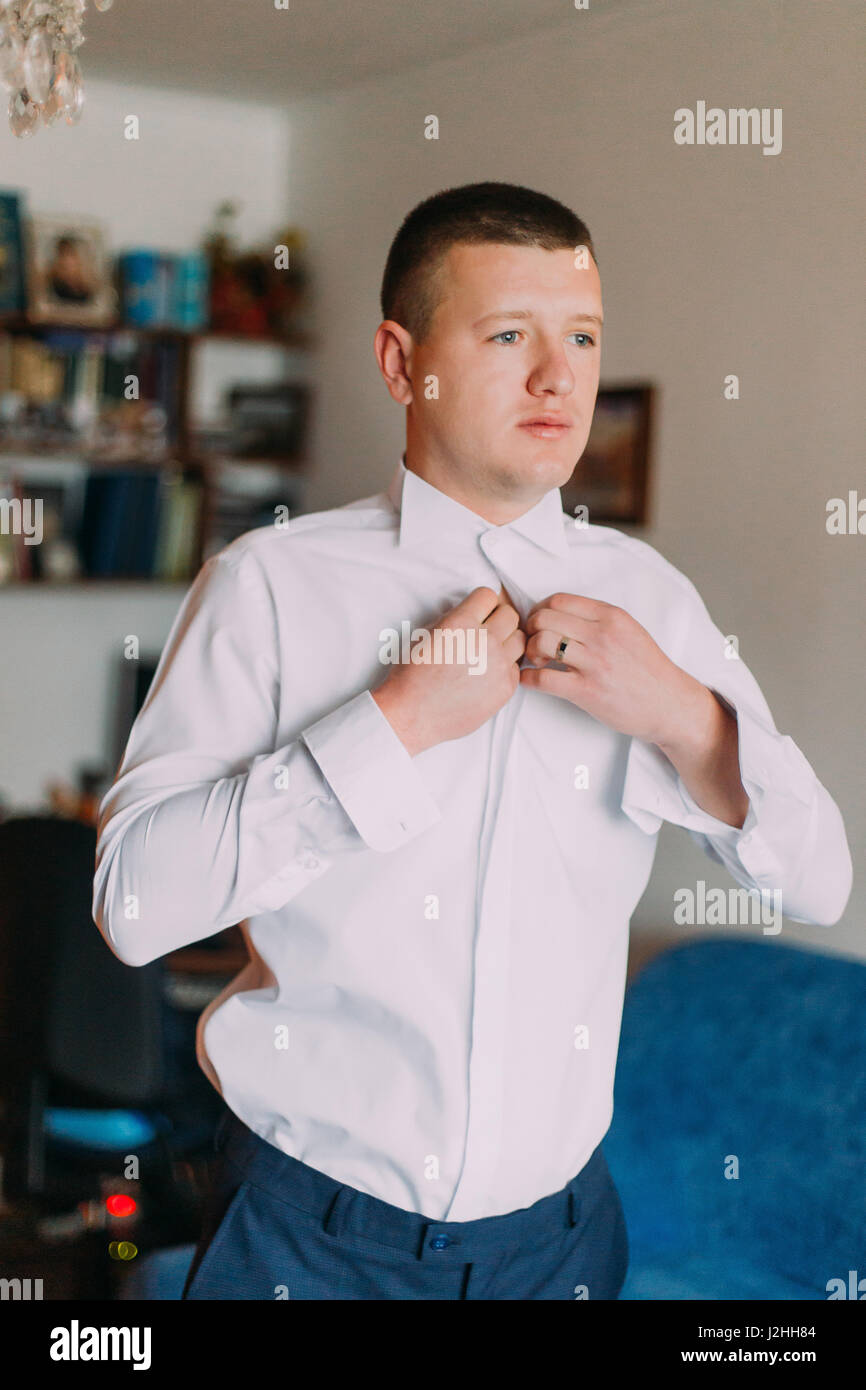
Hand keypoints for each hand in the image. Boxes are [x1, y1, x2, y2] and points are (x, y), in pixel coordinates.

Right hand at [372, 586, 524, 755]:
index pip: (489, 596)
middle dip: (498, 620)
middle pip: (510, 615)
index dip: (482, 604)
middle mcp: (484, 640)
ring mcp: (499, 665)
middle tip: (486, 632)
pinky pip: (517, 667)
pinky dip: (506, 668)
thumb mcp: (426, 634)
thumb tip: (473, 614)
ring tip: (490, 653)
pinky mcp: (506, 687)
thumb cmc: (412, 675)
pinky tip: (488, 674)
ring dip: (507, 642)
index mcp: (461, 622)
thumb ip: (454, 619)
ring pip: (521, 640)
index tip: (478, 613)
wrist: (412, 714)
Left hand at [519, 591, 701, 744]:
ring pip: (541, 643)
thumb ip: (599, 620)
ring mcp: (595, 663)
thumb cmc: (648, 670)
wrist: (670, 704)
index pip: (559, 600)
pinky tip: (531, 680)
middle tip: (533, 642)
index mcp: (612, 617)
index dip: (539, 610)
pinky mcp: (588, 691)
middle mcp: (603, 635)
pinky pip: (544, 679)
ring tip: (539, 661)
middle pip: (545, 618)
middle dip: (530, 629)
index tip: (538, 622)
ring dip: (529, 651)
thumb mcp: (629, 631)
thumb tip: (562, 615)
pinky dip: (529, 678)